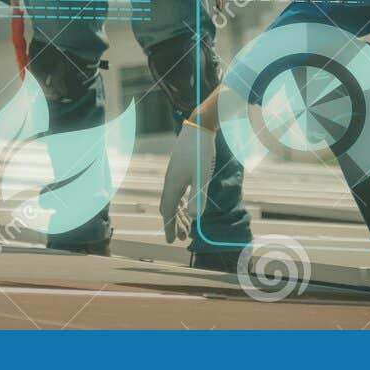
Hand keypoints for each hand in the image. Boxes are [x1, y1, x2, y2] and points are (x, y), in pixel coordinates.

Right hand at [160, 120, 216, 242]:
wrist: (199, 127)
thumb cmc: (201, 151)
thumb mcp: (202, 176)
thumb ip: (197, 197)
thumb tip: (193, 218)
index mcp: (172, 184)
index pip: (167, 211)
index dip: (169, 227)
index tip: (171, 241)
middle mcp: (170, 180)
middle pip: (169, 207)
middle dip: (174, 223)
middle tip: (183, 237)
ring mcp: (174, 174)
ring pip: (173, 199)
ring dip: (179, 214)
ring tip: (189, 225)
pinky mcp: (180, 168)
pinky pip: (177, 190)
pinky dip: (181, 202)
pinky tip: (189, 204)